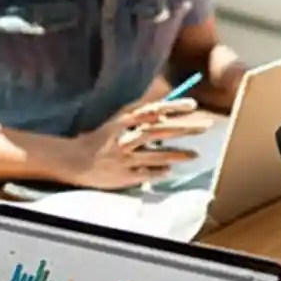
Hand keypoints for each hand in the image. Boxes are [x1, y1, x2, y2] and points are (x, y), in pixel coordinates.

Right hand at [57, 99, 210, 188]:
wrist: (74, 160)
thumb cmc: (102, 139)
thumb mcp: (118, 122)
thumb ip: (140, 116)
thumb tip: (166, 111)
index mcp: (123, 120)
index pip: (152, 109)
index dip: (173, 106)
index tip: (192, 105)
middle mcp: (125, 136)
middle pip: (160, 130)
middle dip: (185, 128)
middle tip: (206, 126)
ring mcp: (126, 157)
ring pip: (157, 154)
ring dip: (178, 154)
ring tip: (195, 155)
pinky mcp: (125, 175)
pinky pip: (149, 173)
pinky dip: (161, 171)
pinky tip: (169, 169)